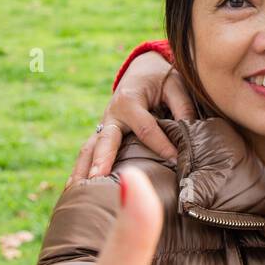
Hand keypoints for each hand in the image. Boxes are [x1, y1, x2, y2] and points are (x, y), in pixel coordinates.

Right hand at [68, 51, 194, 186]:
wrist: (141, 71)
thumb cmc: (161, 80)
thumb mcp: (175, 85)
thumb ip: (183, 108)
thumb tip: (190, 135)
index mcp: (130, 101)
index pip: (146, 129)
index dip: (161, 145)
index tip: (174, 161)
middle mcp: (111, 115)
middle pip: (105, 141)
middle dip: (102, 160)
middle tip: (98, 179)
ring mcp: (103, 127)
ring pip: (89, 150)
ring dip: (83, 170)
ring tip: (78, 193)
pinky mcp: (101, 136)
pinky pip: (88, 154)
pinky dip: (81, 171)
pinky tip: (74, 191)